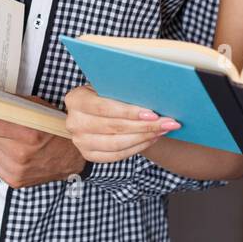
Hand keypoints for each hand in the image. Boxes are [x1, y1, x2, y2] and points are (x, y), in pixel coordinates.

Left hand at [0, 105, 85, 187]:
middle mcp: (22, 154)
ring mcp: (17, 170)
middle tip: (3, 126)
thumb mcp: (39, 109)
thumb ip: (13, 104)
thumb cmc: (55, 129)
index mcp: (30, 133)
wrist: (72, 157)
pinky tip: (10, 151)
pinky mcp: (14, 181)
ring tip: (10, 139)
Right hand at [64, 84, 179, 163]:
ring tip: (162, 131)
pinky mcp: (88, 155)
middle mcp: (74, 122)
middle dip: (145, 126)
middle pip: (114, 127)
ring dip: (144, 138)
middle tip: (168, 123)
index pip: (105, 107)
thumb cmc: (104, 94)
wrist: (91, 111)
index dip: (130, 112)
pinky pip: (116, 156)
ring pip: (117, 144)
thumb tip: (153, 93)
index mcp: (75, 99)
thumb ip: (121, 89)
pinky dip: (136, 148)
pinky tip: (150, 139)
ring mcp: (79, 141)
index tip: (154, 113)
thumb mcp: (107, 86)